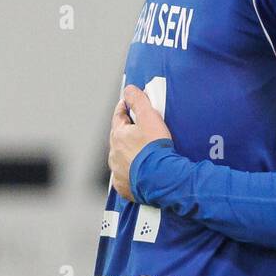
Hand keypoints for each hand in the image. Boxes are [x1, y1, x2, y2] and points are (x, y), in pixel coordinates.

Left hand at [108, 84, 171, 200]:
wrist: (161, 178)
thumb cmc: (155, 149)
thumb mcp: (149, 118)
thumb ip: (138, 101)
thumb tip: (128, 89)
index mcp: (118, 136)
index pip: (118, 117)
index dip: (123, 108)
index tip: (127, 104)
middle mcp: (114, 154)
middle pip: (119, 138)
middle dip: (126, 132)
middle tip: (138, 129)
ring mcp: (118, 171)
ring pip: (121, 158)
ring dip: (128, 154)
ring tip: (142, 153)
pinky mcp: (125, 186)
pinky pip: (125, 177)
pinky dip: (131, 173)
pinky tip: (140, 172)